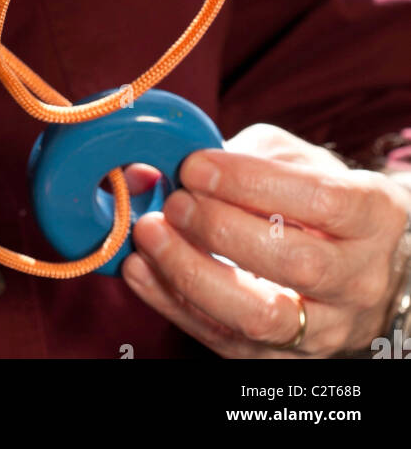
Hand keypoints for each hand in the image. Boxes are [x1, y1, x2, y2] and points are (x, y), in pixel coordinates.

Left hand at [121, 123, 410, 357]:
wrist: (350, 260)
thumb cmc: (314, 197)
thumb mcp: (291, 158)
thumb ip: (237, 154)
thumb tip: (163, 161)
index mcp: (372, 215)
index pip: (319, 200)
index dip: (250, 181)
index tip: (195, 165)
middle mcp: (359, 278)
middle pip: (294, 263)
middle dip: (220, 229)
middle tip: (174, 201)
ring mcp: (326, 328)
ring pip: (260, 316)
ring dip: (191, 273)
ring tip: (150, 234)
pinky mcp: (283, 358)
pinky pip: (225, 341)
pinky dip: (173, 304)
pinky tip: (141, 270)